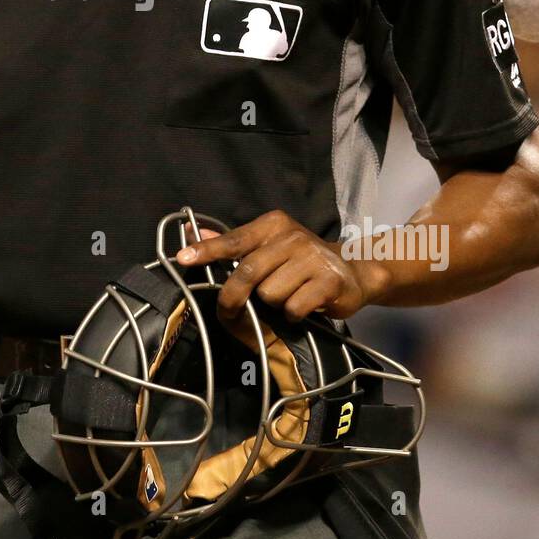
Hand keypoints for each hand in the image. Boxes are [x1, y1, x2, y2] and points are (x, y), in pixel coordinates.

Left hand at [174, 210, 388, 347]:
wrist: (355, 271)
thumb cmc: (303, 260)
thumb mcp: (270, 245)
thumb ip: (232, 243)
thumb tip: (191, 232)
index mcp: (274, 225)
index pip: (235, 240)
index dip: (208, 250)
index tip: (183, 259)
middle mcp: (293, 237)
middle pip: (248, 272)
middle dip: (233, 296)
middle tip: (230, 310)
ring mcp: (313, 258)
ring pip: (270, 294)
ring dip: (273, 304)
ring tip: (288, 296)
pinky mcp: (329, 282)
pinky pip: (293, 308)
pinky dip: (293, 314)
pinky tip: (304, 305)